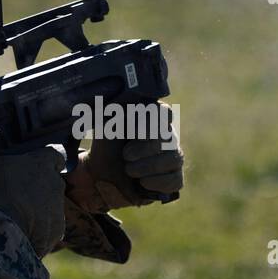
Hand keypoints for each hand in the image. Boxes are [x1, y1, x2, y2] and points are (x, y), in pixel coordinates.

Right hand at [0, 145, 66, 255]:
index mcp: (42, 162)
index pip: (53, 157)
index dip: (44, 163)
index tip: (36, 169)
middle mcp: (55, 183)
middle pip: (52, 183)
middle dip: (39, 189)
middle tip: (18, 196)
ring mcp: (58, 207)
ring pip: (50, 207)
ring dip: (37, 211)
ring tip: (14, 218)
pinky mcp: (57, 230)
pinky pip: (48, 228)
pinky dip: (37, 231)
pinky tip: (19, 232)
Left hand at [65, 104, 183, 212]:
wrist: (102, 176)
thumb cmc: (107, 146)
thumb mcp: (107, 125)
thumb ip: (114, 110)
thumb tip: (119, 96)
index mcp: (153, 119)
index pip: (163, 112)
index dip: (151, 120)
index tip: (132, 131)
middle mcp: (167, 136)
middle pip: (168, 138)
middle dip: (145, 148)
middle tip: (126, 155)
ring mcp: (173, 157)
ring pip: (174, 159)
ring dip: (148, 166)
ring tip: (129, 170)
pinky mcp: (173, 179)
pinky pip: (175, 180)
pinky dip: (157, 182)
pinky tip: (142, 182)